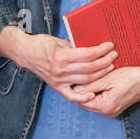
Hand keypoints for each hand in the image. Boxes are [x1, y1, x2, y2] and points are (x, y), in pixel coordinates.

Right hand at [0, 26, 115, 101]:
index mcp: (62, 56)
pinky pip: (72, 96)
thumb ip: (75, 46)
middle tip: (114, 55)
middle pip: (90, 68)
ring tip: (109, 67)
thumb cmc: (42, 43)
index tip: (109, 46)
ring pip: (86, 81)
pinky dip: (84, 97)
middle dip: (105, 61)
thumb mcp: (59, 41)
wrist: (25, 53)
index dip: (101, 50)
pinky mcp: (57, 87)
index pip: (88, 55)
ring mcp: (59, 81)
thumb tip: (92, 47)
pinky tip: (94, 93)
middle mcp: (61, 70)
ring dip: (100, 74)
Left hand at [78, 64, 139, 117]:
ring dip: (92, 92)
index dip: (78, 90)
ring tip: (98, 79)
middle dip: (85, 91)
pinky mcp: (116, 108)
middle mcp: (108, 113)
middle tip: (88, 77)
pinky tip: (104, 84)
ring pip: (94, 103)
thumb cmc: (130, 77)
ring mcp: (112, 112)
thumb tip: (76, 89)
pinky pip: (101, 102)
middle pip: (87, 103)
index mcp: (105, 107)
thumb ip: (90, 86)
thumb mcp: (107, 79)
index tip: (78, 78)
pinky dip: (99, 94)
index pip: (82, 101)